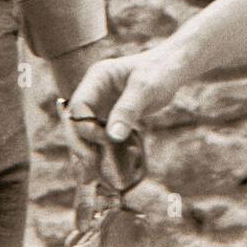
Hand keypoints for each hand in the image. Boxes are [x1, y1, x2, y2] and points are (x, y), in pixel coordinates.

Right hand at [62, 46, 184, 177]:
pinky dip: (98, 151)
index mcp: (97, 78)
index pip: (78, 106)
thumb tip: (112, 136)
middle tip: (89, 169)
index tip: (104, 141)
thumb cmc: (160, 71)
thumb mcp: (145, 88)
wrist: (171, 69)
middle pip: (76, 121)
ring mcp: (99, 104)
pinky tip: (98, 171)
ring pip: (84, 132)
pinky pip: (97, 136)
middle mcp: (93, 91)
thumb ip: (128, 110)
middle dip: (80, 144)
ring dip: (85, 152)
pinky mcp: (108, 116)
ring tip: (88, 178)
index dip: (86, 127)